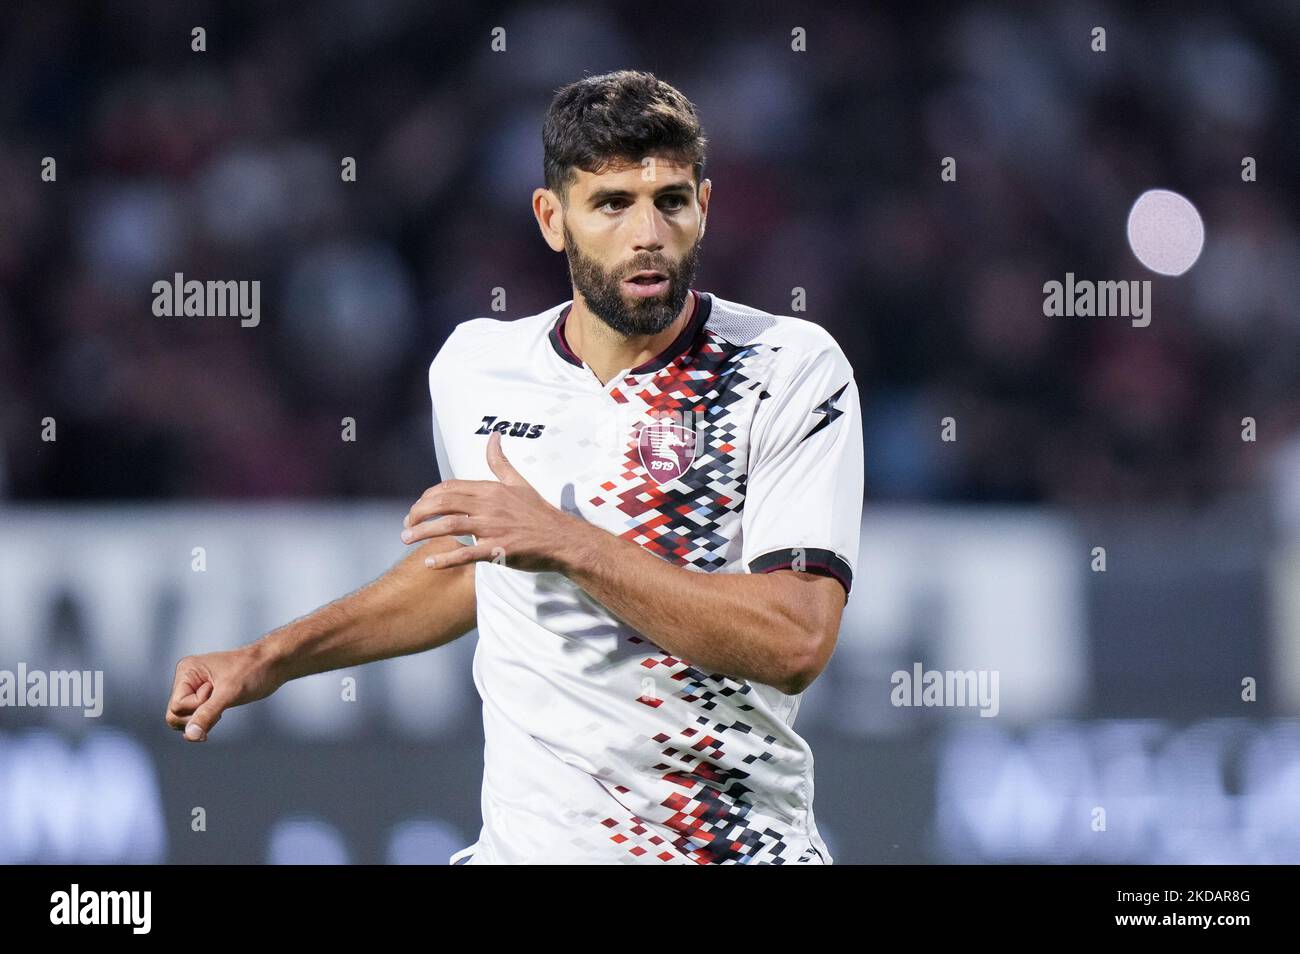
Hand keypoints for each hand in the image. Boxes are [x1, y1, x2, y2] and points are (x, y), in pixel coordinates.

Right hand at [165, 644, 282, 741]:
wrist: (274, 663)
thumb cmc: (253, 671)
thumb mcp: (229, 694)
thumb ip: (207, 715)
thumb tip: (190, 736)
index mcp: (186, 671)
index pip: (176, 707)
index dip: (198, 707)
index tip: (217, 691)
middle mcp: (187, 679)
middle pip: (176, 716)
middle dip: (200, 715)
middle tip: (222, 697)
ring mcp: (196, 688)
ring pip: (187, 719)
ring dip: (206, 718)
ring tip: (225, 699)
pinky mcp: (207, 696)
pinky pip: (198, 718)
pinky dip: (210, 719)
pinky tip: (223, 709)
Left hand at [401, 430, 589, 572]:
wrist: (561, 538)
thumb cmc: (538, 513)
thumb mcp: (518, 482)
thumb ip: (500, 461)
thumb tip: (494, 435)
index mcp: (490, 489)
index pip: (449, 488)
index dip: (427, 497)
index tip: (418, 508)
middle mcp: (488, 505)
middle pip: (443, 503)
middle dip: (418, 513)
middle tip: (406, 525)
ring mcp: (493, 527)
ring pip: (449, 526)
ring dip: (423, 532)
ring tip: (407, 539)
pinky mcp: (498, 549)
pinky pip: (467, 553)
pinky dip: (445, 558)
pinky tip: (430, 562)